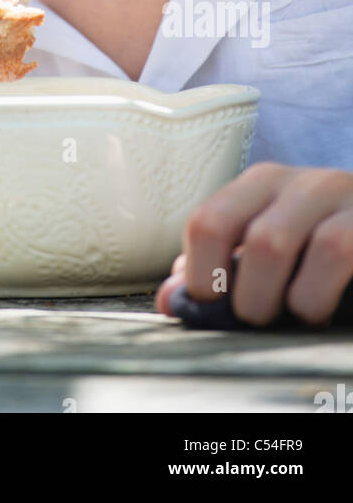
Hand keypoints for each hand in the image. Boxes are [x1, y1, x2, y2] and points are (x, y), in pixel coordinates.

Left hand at [154, 162, 352, 325]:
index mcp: (261, 184)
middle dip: (253, 302)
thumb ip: (217, 270)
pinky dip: (322, 296)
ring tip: (300, 317)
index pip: (208, 223)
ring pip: (296, 249)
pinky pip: (338, 255)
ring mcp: (342, 198)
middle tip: (263, 321)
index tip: (214, 309)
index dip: (203, 279)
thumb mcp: (265, 247)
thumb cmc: (317, 246)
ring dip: (292, 303)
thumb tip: (169, 300)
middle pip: (257, 242)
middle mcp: (301, 184)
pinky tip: (329, 308)